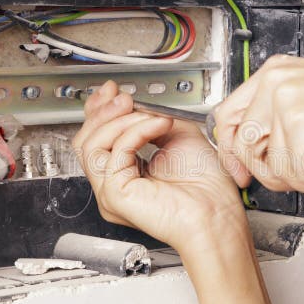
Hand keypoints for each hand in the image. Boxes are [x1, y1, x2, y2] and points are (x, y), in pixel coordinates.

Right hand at [72, 81, 249, 254]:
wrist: (216, 212)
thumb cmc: (206, 187)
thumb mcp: (177, 135)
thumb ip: (152, 118)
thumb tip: (135, 105)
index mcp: (126, 173)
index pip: (97, 138)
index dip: (100, 111)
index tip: (111, 91)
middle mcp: (114, 183)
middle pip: (86, 140)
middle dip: (104, 111)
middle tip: (125, 97)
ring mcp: (110, 191)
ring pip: (92, 144)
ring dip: (120, 120)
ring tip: (148, 114)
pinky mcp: (114, 194)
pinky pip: (115, 151)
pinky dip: (137, 131)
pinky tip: (158, 125)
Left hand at [215, 55, 303, 195]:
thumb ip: (278, 119)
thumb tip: (250, 156)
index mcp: (274, 73)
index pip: (226, 116)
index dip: (231, 151)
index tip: (242, 171)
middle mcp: (275, 84)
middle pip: (243, 147)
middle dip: (271, 173)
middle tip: (301, 175)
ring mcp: (285, 105)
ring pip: (273, 168)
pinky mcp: (301, 130)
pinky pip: (300, 177)